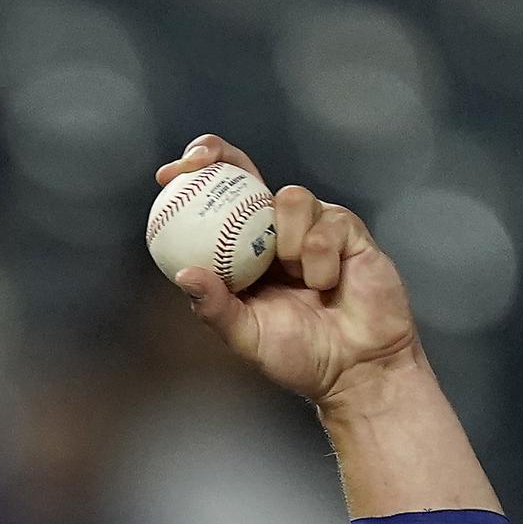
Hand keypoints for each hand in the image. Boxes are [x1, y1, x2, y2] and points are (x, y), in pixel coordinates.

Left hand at [154, 135, 420, 407]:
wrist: (356, 368)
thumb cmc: (299, 356)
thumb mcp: (245, 336)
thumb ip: (215, 307)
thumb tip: (183, 275)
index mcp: (244, 250)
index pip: (216, 203)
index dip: (193, 178)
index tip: (167, 177)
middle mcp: (276, 230)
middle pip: (246, 174)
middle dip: (220, 155)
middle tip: (200, 163)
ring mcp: (314, 226)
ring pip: (292, 197)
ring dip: (288, 239)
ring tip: (297, 277)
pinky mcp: (348, 230)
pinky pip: (327, 225)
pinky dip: (322, 259)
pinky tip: (327, 283)